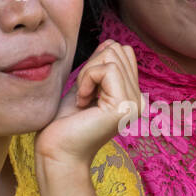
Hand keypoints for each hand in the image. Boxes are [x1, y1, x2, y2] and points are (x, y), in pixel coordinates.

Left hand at [34, 40, 141, 168]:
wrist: (57, 153)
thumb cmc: (65, 123)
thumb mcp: (85, 86)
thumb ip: (100, 67)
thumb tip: (111, 43)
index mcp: (131, 95)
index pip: (123, 52)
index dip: (96, 61)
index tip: (84, 89)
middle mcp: (138, 99)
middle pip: (119, 49)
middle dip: (93, 64)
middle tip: (83, 93)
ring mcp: (134, 103)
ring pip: (113, 55)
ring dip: (88, 73)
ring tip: (82, 98)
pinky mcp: (125, 106)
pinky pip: (107, 69)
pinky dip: (87, 80)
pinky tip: (82, 101)